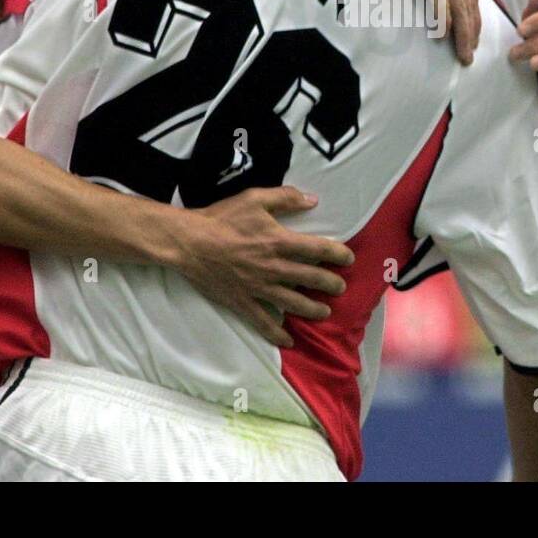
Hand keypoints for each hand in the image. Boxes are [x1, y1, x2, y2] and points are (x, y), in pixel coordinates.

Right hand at [179, 186, 354, 347]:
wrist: (189, 242)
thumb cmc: (222, 218)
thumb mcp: (255, 198)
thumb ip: (285, 197)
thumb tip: (312, 200)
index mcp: (279, 241)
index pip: (318, 250)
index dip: (338, 254)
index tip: (348, 258)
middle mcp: (273, 267)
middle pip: (312, 279)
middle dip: (331, 284)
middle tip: (340, 287)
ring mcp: (258, 288)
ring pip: (294, 304)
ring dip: (313, 310)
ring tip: (324, 312)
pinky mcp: (242, 302)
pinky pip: (263, 322)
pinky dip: (277, 334)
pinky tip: (288, 340)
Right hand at [363, 0, 480, 63]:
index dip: (474, 18)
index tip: (472, 38)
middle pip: (470, 4)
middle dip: (472, 33)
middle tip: (469, 55)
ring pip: (459, 6)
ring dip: (462, 34)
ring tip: (462, 53)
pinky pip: (440, 1)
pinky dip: (443, 20)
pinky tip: (443, 36)